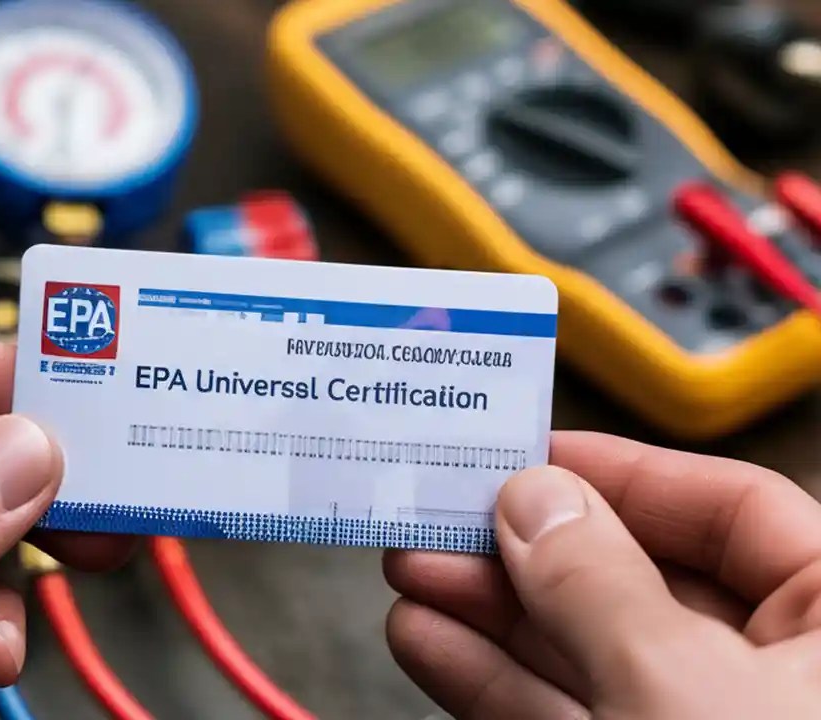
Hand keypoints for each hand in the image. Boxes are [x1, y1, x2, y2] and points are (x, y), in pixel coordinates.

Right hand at [384, 432, 820, 718]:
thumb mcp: (682, 686)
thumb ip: (599, 585)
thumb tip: (536, 503)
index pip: (734, 510)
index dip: (622, 474)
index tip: (527, 456)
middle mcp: (779, 677)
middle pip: (639, 579)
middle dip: (524, 550)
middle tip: (440, 516)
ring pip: (587, 652)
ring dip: (488, 612)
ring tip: (412, 572)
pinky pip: (564, 715)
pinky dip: (493, 681)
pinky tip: (429, 641)